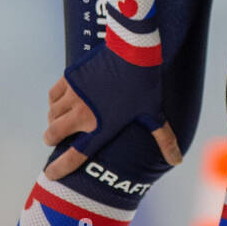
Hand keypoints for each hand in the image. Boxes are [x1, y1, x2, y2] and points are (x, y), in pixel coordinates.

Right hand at [43, 49, 180, 180]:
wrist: (133, 51)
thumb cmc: (145, 85)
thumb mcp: (154, 114)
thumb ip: (164, 140)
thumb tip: (177, 161)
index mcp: (101, 127)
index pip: (74, 156)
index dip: (60, 168)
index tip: (50, 174)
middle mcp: (82, 114)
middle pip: (54, 134)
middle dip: (52, 140)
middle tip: (55, 140)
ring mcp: (74, 95)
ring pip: (52, 115)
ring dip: (54, 120)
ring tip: (61, 122)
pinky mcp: (70, 78)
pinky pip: (53, 96)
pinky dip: (54, 102)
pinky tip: (60, 103)